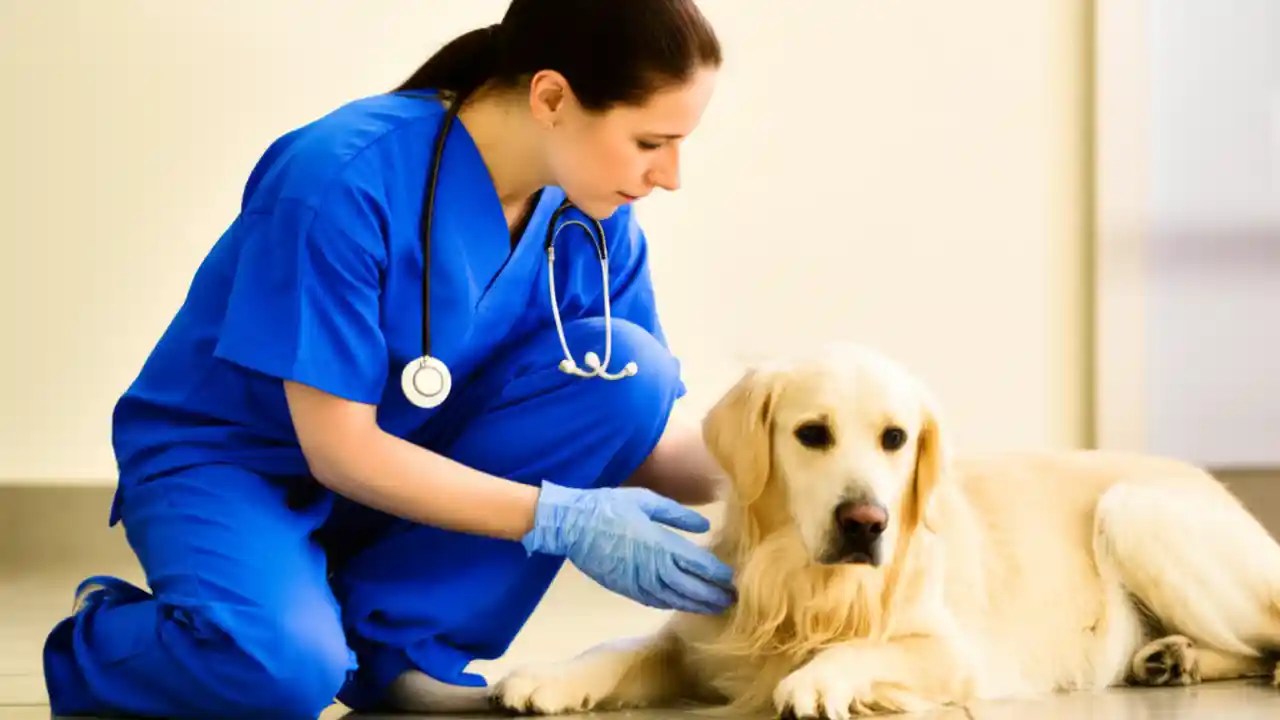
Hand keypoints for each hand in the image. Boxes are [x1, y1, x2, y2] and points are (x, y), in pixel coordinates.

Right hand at [520, 481, 735, 613]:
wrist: (572, 524)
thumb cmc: (610, 506)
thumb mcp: (646, 500)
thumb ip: (676, 515)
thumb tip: (703, 528)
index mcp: (661, 545)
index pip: (698, 565)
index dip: (718, 575)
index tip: (734, 579)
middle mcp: (653, 569)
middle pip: (690, 588)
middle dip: (713, 595)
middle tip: (733, 601)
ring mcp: (638, 583)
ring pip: (674, 599)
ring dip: (696, 605)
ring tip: (715, 608)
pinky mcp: (625, 589)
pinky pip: (654, 601)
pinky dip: (672, 605)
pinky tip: (682, 605)